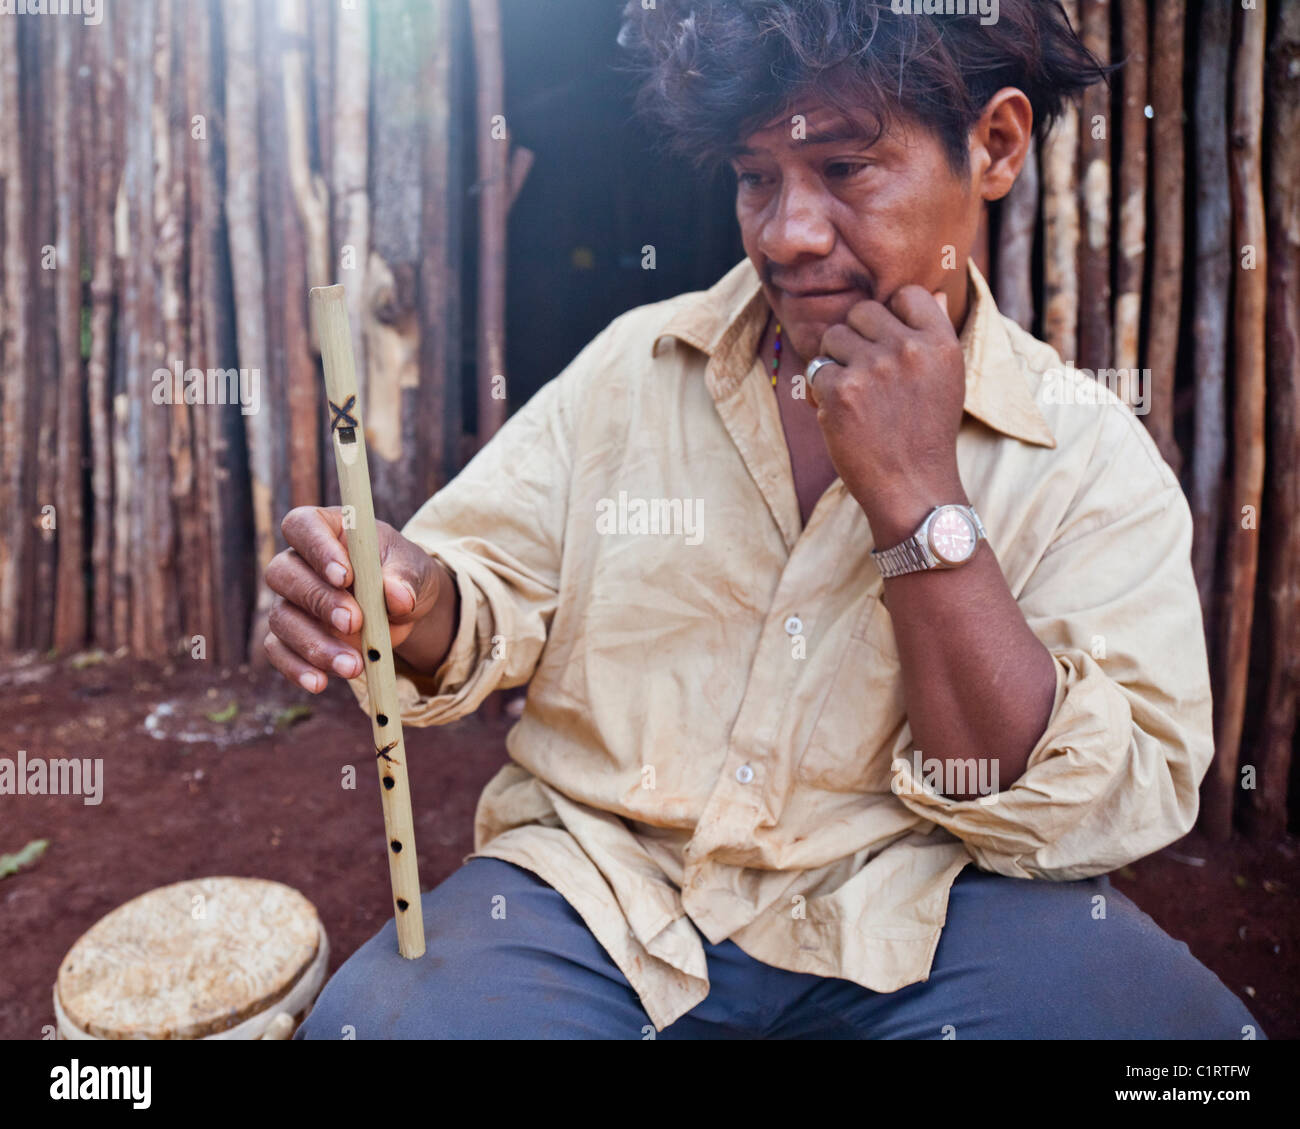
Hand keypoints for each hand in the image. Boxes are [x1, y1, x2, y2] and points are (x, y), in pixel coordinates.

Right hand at [264, 506, 446, 692]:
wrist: (405, 610)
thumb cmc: (405, 576)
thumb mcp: (415, 571)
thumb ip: (405, 579)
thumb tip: (397, 596)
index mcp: (328, 529)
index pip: (303, 526)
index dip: (317, 549)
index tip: (345, 576)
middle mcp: (300, 562)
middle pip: (284, 574)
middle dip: (320, 602)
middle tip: (355, 623)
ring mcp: (291, 601)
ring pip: (282, 618)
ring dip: (314, 644)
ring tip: (352, 666)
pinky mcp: (290, 636)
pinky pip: (279, 651)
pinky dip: (298, 669)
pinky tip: (320, 683)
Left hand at [808, 287, 967, 544]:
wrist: (912, 487)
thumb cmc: (927, 434)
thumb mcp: (949, 379)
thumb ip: (937, 334)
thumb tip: (940, 292)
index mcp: (940, 342)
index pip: (907, 294)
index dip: (892, 315)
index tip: (890, 344)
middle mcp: (908, 349)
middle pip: (862, 311)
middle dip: (857, 338)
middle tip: (867, 376)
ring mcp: (873, 367)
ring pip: (834, 336)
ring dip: (836, 362)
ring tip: (855, 395)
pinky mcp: (840, 390)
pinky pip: (816, 369)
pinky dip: (821, 392)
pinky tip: (840, 413)